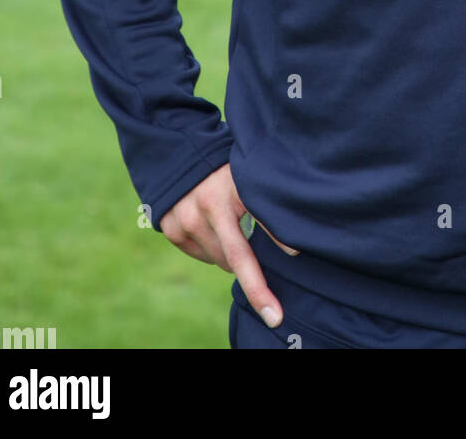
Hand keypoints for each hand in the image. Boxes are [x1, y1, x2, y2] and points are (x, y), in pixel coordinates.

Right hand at [159, 162, 300, 329]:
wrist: (184, 154)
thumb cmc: (229, 168)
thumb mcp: (252, 177)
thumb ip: (269, 206)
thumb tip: (294, 249)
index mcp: (232, 191)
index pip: (254, 233)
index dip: (271, 258)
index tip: (286, 285)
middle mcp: (207, 206)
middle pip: (236, 258)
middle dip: (256, 287)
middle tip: (274, 312)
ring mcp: (185, 218)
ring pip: (219, 260)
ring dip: (232, 258)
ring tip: (235, 228)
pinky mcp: (171, 228)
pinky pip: (201, 255)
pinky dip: (212, 251)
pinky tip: (214, 228)